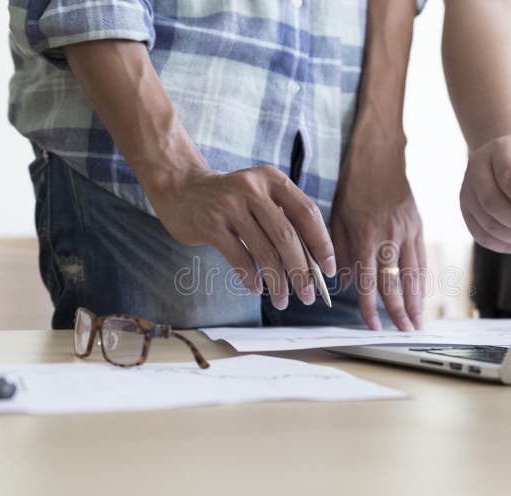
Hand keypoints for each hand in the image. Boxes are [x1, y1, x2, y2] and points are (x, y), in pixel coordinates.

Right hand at [146, 164, 336, 309]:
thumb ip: (284, 220)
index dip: (322, 243)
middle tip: (308, 295)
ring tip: (282, 300)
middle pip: (287, 236)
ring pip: (264, 251)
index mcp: (273, 180)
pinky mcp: (210, 224)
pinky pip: (239, 258)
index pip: (307, 213)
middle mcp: (253, 188)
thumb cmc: (231, 200)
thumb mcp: (260, 197)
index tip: (328, 270)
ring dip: (277, 281)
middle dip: (301, 271)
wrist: (181, 188)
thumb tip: (313, 265)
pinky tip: (256, 288)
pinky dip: (251, 278)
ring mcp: (230, 205)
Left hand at [332, 134, 425, 330]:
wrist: (378, 156)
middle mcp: (389, 236)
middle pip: (396, 283)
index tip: (372, 326)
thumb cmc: (352, 186)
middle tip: (404, 332)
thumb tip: (343, 282)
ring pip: (414, 274)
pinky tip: (424, 296)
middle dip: (399, 311)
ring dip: (416, 301)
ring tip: (417, 322)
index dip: (371, 307)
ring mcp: (408, 231)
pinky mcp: (419, 226)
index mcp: (366, 236)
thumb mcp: (336, 217)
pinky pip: (422, 259)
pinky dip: (424, 281)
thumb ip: (340, 252)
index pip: (369, 281)